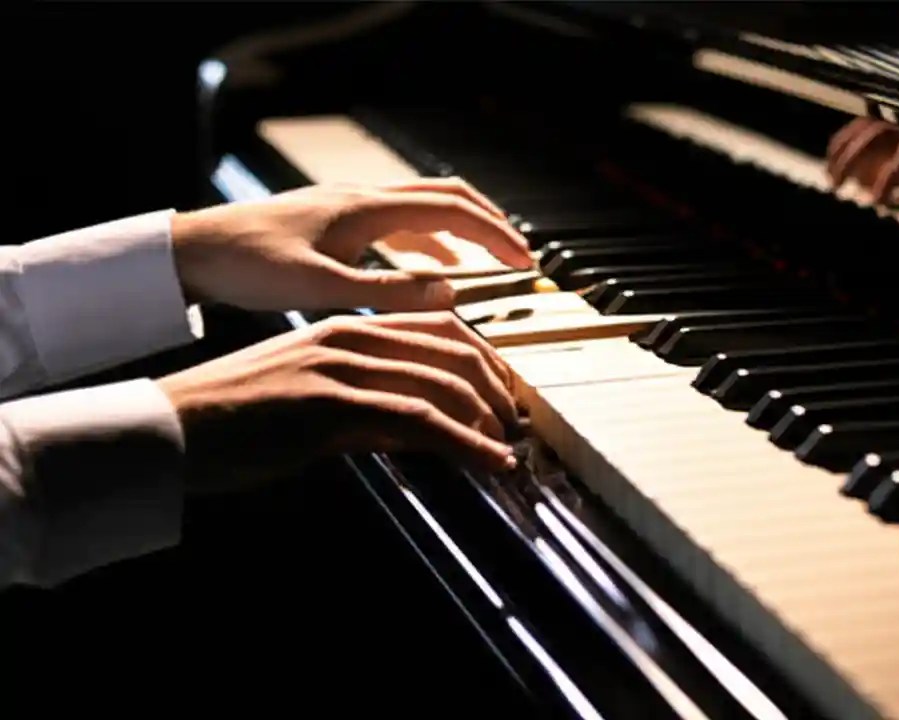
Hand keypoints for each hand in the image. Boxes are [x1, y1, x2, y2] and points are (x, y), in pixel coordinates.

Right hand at [157, 312, 518, 491]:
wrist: (167, 430)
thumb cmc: (231, 420)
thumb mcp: (308, 399)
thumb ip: (364, 403)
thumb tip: (417, 427)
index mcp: (342, 328)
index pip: (435, 326)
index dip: (483, 359)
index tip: (504, 394)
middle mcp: (347, 337)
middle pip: (452, 348)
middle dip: (497, 388)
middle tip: (517, 424)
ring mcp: (339, 368)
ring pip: (442, 382)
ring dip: (489, 419)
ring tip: (509, 449)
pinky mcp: (329, 406)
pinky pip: (417, 419)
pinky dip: (465, 442)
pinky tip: (489, 461)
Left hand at [170, 179, 533, 311]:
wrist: (194, 251)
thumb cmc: (248, 267)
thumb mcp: (320, 290)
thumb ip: (388, 293)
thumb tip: (452, 293)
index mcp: (365, 209)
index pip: (452, 210)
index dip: (495, 235)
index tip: (526, 262)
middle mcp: (363, 198)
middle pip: (447, 197)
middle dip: (491, 225)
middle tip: (521, 257)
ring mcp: (351, 207)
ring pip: (426, 207)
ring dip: (465, 232)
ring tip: (492, 262)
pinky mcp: (338, 222)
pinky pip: (401, 223)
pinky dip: (432, 242)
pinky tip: (436, 271)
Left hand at [826, 118, 898, 206]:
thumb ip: (880, 173)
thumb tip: (849, 177)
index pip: (863, 124)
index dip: (841, 143)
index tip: (829, 170)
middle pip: (867, 125)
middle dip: (843, 153)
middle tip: (833, 184)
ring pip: (883, 131)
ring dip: (858, 159)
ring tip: (849, 190)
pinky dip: (890, 174)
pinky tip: (879, 196)